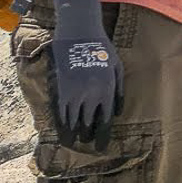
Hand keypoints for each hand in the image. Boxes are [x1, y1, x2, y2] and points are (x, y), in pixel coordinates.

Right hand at [47, 0, 123, 150]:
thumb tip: (118, 113)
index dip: (103, 135)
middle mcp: (91, 95)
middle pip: (89, 123)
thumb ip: (119, 91)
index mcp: (107, 90)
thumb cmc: (103, 50)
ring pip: (73, 121)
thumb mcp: (118, 68)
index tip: (102, 146)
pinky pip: (61, 113)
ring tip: (74, 140)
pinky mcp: (61, 90)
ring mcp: (74, 94)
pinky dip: (63, 123)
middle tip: (88, 142)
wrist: (80, 36)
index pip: (106, 119)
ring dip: (74, 132)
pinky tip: (64, 129)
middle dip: (88, 134)